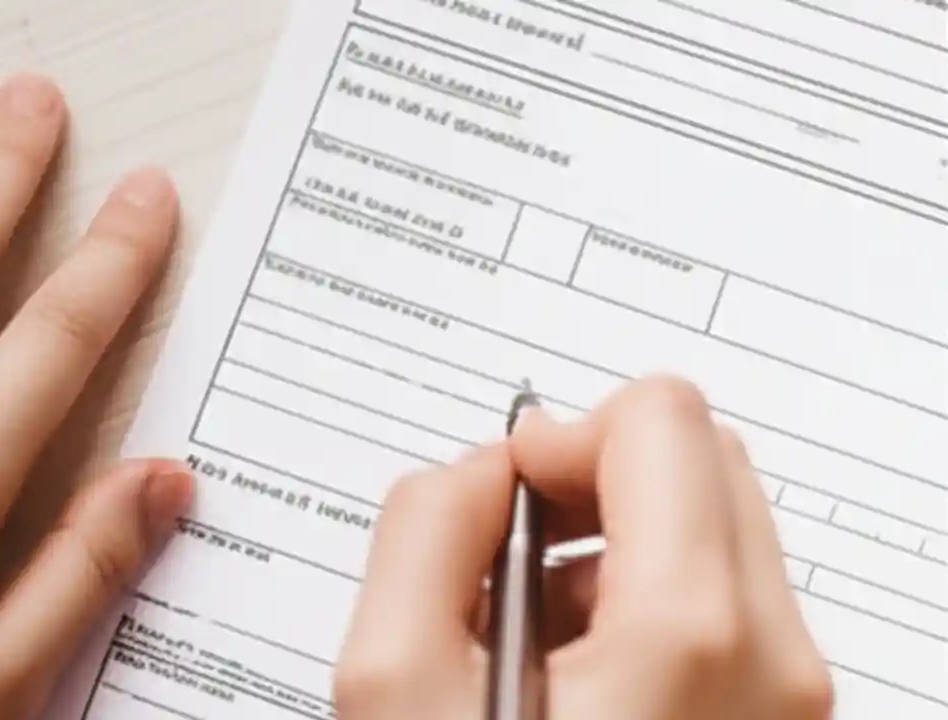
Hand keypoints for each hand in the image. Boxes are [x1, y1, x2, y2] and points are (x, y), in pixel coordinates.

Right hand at [333, 376, 834, 718]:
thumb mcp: (391, 691)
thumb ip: (420, 533)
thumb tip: (475, 472)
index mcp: (688, 632)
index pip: (660, 419)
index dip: (561, 435)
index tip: (502, 497)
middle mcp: (773, 662)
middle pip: (704, 462)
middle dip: (595, 484)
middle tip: (510, 560)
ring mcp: (792, 703)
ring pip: (717, 533)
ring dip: (614, 552)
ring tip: (531, 646)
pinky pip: (725, 610)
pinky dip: (645, 608)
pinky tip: (574, 686)